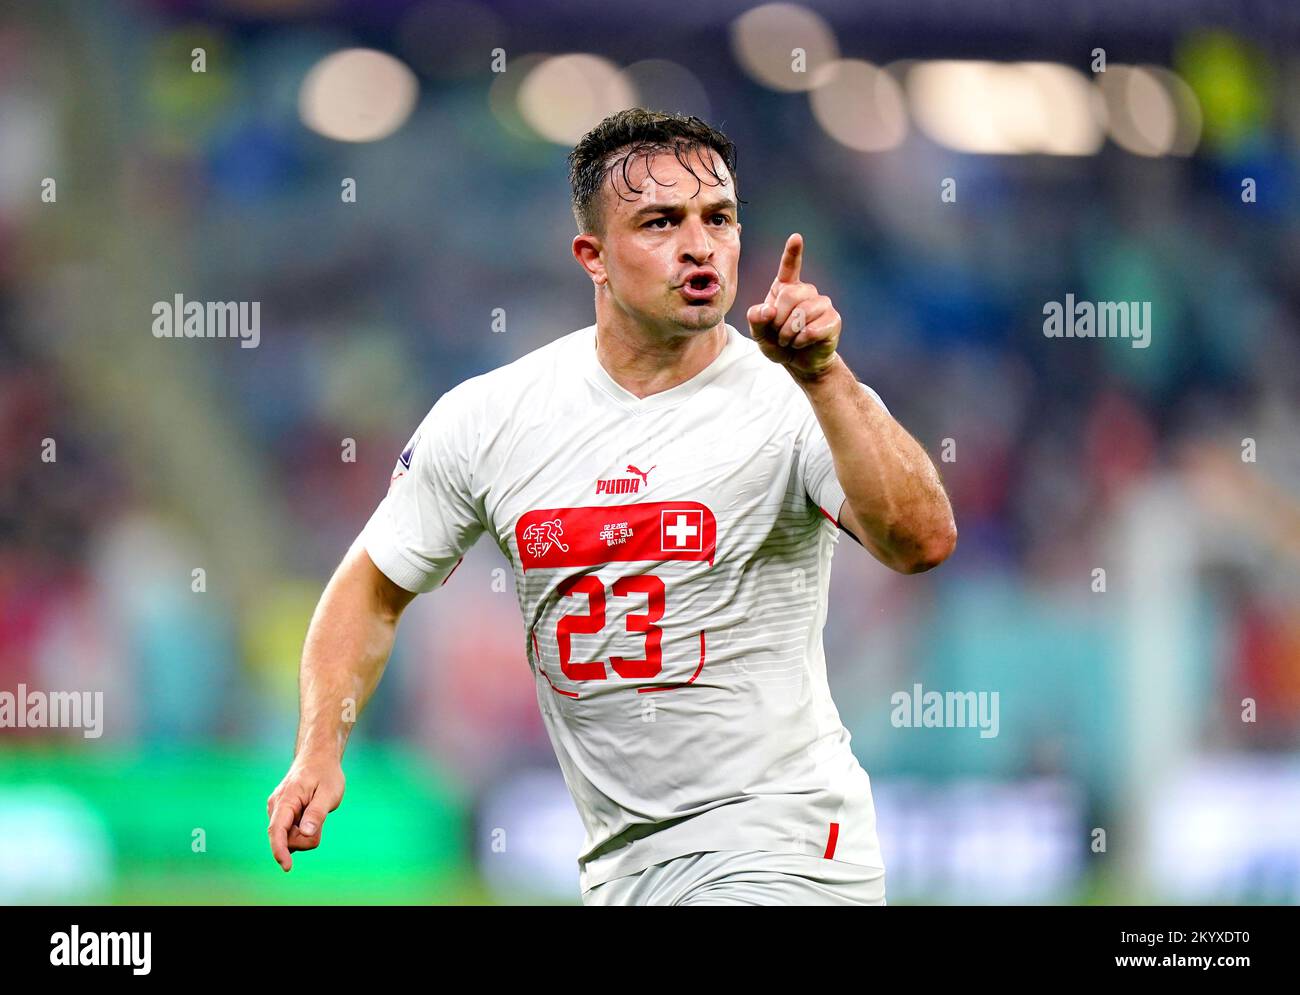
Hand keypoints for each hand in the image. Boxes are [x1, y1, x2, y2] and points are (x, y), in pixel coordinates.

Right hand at [267, 754, 344, 871]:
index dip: (280, 850)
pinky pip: (292, 832)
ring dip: (306, 833)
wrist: (318, 758)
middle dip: (306, 838)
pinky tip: (310, 814)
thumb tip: (306, 833)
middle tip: (322, 818)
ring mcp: (277, 811)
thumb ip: (317, 813)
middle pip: (287, 838)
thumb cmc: (325, 774)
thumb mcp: (329, 793)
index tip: (287, 866)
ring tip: (317, 812)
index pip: (277, 830)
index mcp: (286, 800)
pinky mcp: (282, 815)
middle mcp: (276, 806)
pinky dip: (303, 829)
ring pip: (290, 838)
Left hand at [745, 233, 841, 381]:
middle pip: (790, 295)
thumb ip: (756, 319)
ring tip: (789, 341)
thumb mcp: (759, 333)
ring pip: (801, 313)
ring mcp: (822, 304)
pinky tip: (801, 344)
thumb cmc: (779, 344)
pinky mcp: (833, 319)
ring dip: (789, 333)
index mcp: (786, 289)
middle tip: (779, 334)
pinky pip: (812, 329)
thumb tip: (767, 309)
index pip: (790, 267)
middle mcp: (806, 291)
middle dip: (778, 320)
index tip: (796, 237)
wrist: (799, 363)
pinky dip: (801, 341)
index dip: (793, 253)